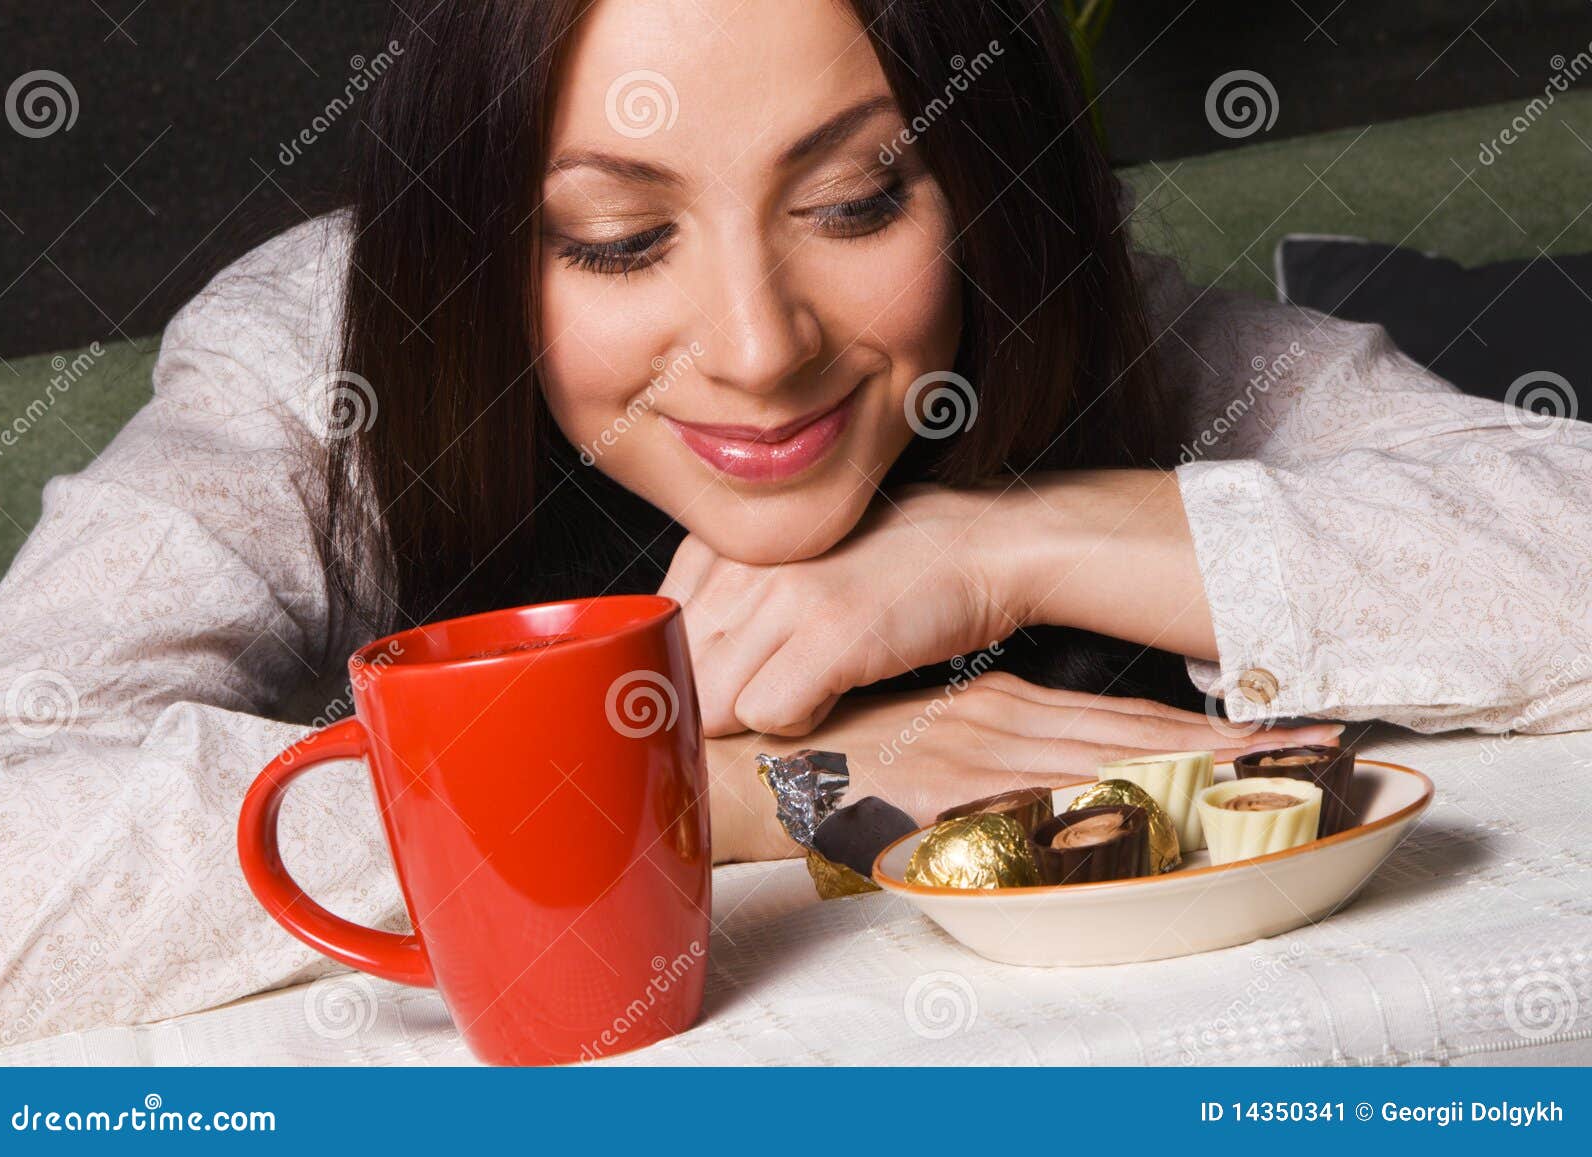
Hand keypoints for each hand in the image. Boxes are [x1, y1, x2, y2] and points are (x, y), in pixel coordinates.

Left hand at [662, 485, 1017, 736]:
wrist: (988, 544)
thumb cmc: (894, 560)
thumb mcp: (794, 560)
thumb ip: (733, 599)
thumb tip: (678, 672)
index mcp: (729, 540)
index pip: (658, 632)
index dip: (684, 672)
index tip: (723, 684)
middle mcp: (746, 562)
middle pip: (676, 674)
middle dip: (709, 707)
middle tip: (761, 708)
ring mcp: (786, 596)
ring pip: (712, 702)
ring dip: (752, 717)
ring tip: (802, 693)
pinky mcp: (831, 635)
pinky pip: (768, 716)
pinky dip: (798, 724)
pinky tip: (834, 696)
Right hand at [706, 671, 1343, 862]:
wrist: (731, 768)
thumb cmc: (817, 768)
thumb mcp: (915, 758)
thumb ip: (978, 769)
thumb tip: (1038, 790)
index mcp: (999, 707)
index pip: (1122, 720)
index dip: (1203, 730)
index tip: (1282, 738)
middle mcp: (1001, 720)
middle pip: (1138, 736)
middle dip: (1234, 748)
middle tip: (1328, 750)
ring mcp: (978, 750)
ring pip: (1112, 762)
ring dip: (1204, 772)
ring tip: (1289, 777)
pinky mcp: (946, 788)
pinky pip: (1046, 802)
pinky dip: (1115, 807)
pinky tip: (1171, 814)